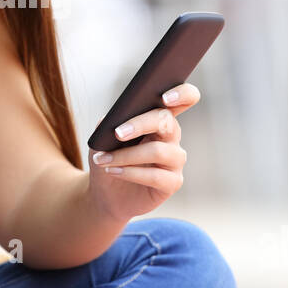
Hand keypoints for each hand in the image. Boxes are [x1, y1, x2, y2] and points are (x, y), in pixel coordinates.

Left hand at [87, 83, 198, 220]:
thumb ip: (108, 124)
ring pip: (157, 151)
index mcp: (159, 119)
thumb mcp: (102, 139)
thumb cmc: (108, 159)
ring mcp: (175, 160)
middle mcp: (172, 137)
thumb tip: (112, 117)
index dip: (182, 94)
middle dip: (140, 124)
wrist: (105, 193)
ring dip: (126, 155)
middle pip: (167, 122)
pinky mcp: (173, 182)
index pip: (185, 98)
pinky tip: (113, 171)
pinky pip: (156, 176)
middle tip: (117, 133)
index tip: (165, 97)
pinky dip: (130, 172)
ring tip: (103, 160)